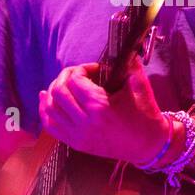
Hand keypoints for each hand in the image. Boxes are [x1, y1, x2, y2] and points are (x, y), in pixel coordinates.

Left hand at [38, 54, 170, 163]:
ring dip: (53, 92)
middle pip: (59, 92)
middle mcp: (85, 123)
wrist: (149, 146)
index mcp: (100, 107)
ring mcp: (79, 136)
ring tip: (62, 83)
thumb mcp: (139, 85)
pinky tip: (47, 99)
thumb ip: (128, 63)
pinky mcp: (77, 144)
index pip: (75, 80)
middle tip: (77, 74)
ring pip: (50, 109)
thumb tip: (118, 49)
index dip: (82, 69)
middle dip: (65, 77)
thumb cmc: (146, 115)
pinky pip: (51, 127)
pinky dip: (45, 111)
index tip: (93, 68)